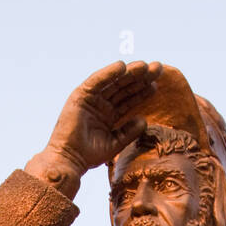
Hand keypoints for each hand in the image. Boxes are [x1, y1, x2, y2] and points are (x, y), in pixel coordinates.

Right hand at [27, 61, 161, 195]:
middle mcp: (101, 104)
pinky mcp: (80, 96)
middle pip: (123, 88)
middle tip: (157, 68)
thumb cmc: (89, 155)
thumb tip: (145, 120)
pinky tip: (122, 66)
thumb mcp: (115, 143)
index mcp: (109, 115)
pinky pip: (96, 81)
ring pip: (113, 82)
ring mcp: (91, 99)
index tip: (156, 85)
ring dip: (128, 73)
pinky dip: (108, 73)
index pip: (128, 100)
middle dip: (140, 78)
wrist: (69, 160)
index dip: (142, 92)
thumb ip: (129, 132)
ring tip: (144, 66)